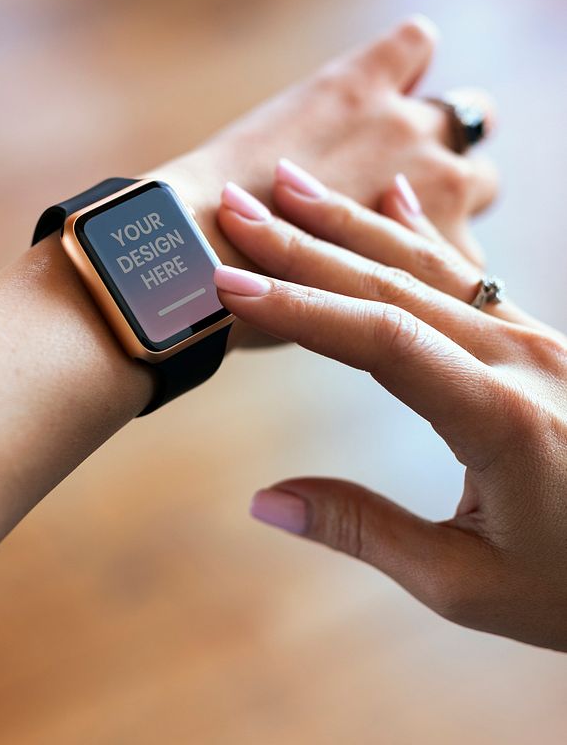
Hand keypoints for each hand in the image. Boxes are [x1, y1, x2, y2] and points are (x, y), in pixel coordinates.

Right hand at [151, 16, 496, 273]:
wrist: (206, 256)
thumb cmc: (217, 203)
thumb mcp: (268, 140)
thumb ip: (322, 137)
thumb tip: (329, 166)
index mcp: (360, 83)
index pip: (416, 44)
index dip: (408, 78)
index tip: (390, 107)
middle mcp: (412, 121)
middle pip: (470, 116)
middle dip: (443, 147)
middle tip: (398, 186)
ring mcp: (441, 182)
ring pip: (481, 181)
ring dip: (454, 203)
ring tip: (403, 241)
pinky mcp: (449, 250)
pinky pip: (466, 258)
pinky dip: (439, 271)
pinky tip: (403, 289)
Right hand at [213, 162, 566, 650]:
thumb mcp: (468, 584)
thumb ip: (365, 532)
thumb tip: (265, 501)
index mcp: (502, 417)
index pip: (383, 340)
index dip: (302, 307)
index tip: (233, 283)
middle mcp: (521, 358)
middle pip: (395, 286)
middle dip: (308, 246)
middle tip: (240, 208)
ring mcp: (536, 340)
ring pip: (429, 266)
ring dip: (354, 224)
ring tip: (291, 185)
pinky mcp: (539, 341)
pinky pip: (469, 276)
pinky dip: (422, 235)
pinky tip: (393, 197)